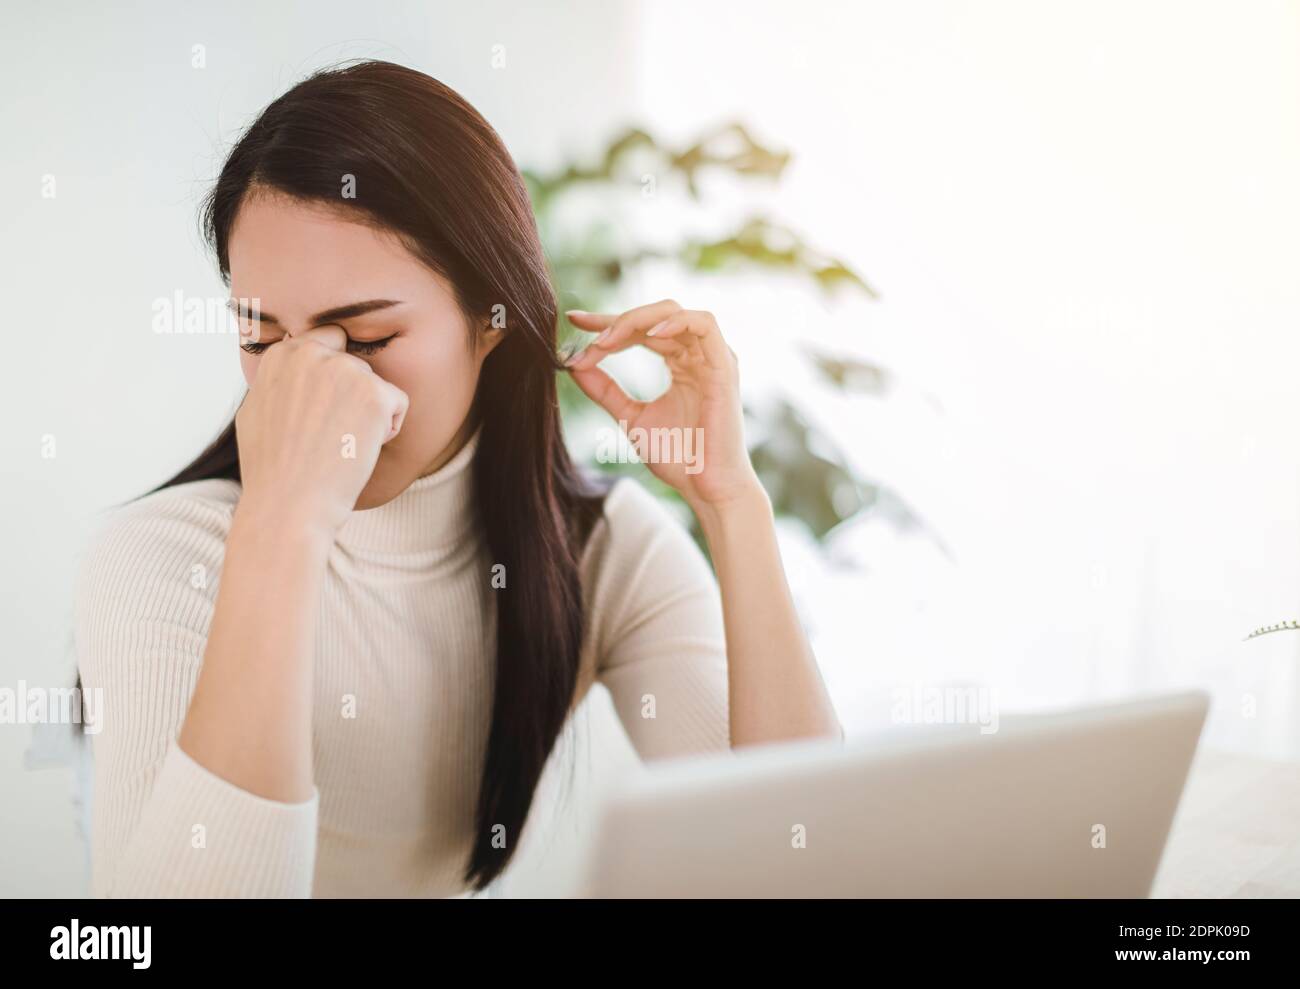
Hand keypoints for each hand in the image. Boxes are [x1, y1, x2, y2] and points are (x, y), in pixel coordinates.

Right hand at [234, 325, 408, 536]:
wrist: (288, 505)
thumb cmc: (271, 470)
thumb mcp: (255, 411)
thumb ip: (278, 380)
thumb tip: (288, 365)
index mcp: (283, 354)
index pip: (328, 339)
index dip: (334, 373)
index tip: (327, 405)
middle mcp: (313, 353)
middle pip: (356, 365)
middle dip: (353, 396)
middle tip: (329, 436)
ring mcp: (345, 370)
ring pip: (376, 385)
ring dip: (369, 415)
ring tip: (339, 445)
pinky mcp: (374, 393)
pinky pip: (398, 404)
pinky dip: (387, 430)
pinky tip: (358, 450)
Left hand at [565, 300, 762, 511]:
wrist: (706, 488)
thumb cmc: (678, 458)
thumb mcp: (630, 418)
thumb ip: (605, 391)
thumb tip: (574, 364)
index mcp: (681, 364)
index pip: (641, 330)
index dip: (608, 321)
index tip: (575, 322)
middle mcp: (697, 356)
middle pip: (654, 316)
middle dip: (616, 321)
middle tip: (587, 337)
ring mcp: (713, 359)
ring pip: (676, 312)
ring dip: (638, 319)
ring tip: (609, 339)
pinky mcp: (725, 367)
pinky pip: (705, 325)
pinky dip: (676, 322)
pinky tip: (649, 333)